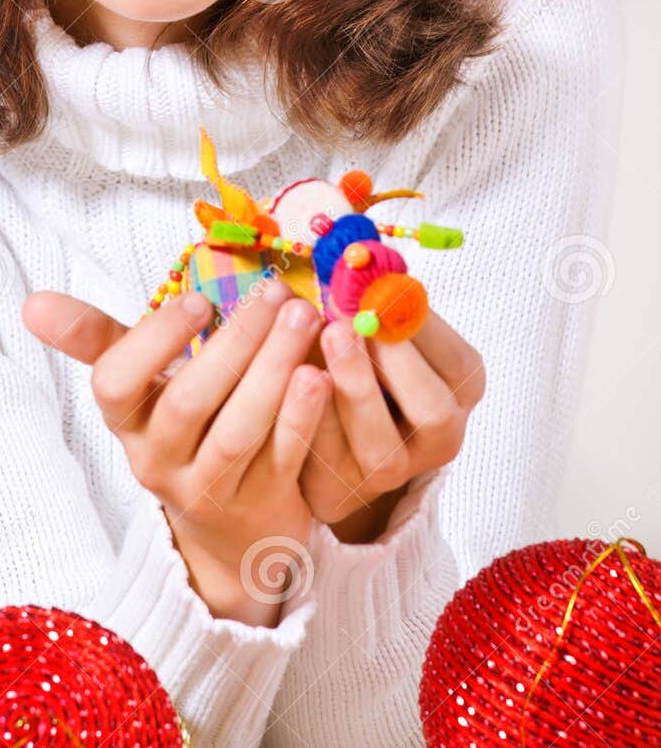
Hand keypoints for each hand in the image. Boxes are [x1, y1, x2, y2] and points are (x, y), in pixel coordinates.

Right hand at [22, 279, 331, 625]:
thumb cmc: (186, 431)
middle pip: (187, 403)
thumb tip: (32, 303)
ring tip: (303, 319)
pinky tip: (322, 375)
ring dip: (273, 370)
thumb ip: (99, 340)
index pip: (115, 385)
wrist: (231, 532)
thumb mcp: (141, 389)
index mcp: (127, 421)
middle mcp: (158, 459)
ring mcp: (209, 488)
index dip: (153, 341)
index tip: (198, 300)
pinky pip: (281, 457)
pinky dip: (302, 416)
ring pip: (238, 430)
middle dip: (233, 344)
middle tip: (275, 293)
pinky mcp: (261, 504)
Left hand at [298, 310, 485, 541]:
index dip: (420, 328)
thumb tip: (360, 254)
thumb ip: (376, 300)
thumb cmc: (361, 354)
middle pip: (433, 413)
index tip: (379, 290)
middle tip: (347, 324)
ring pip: (380, 449)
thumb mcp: (379, 328)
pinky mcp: (344, 492)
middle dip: (391, 365)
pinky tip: (288, 382)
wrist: (331, 426)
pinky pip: (326, 461)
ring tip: (318, 346)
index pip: (459, 364)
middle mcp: (440, 438)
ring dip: (349, 394)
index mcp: (459, 389)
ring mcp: (394, 472)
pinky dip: (308, 421)